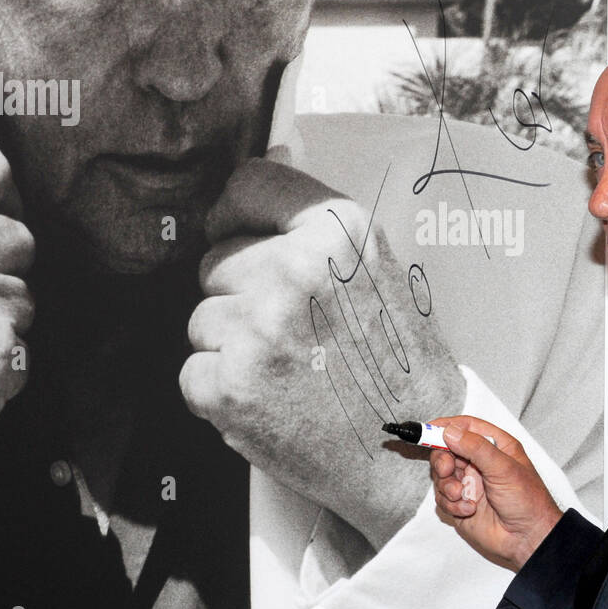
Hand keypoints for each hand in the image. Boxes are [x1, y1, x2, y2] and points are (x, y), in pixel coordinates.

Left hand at [180, 152, 464, 550]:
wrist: (414, 458)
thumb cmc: (402, 368)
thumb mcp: (382, 272)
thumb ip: (321, 224)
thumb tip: (273, 150)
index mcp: (339, 233)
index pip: (249, 184)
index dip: (242, 214)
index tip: (245, 235)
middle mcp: (294, 272)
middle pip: (219, 259)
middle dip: (243, 293)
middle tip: (295, 332)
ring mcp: (256, 331)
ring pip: (202, 317)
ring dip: (232, 344)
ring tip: (289, 371)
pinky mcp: (227, 387)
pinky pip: (193, 369)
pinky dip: (222, 391)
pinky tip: (270, 400)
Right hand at [428, 415, 562, 571]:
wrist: (527, 538)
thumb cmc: (527, 501)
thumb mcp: (504, 468)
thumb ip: (476, 448)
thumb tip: (450, 432)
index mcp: (495, 447)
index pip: (467, 428)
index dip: (446, 426)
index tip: (427, 429)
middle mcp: (480, 463)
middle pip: (447, 450)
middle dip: (442, 460)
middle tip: (446, 470)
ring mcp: (469, 484)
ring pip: (441, 476)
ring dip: (447, 486)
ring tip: (461, 496)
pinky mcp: (461, 504)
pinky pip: (442, 498)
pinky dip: (451, 504)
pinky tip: (469, 510)